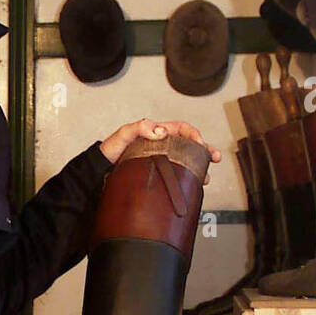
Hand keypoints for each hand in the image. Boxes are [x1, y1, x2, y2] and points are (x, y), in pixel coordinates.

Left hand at [100, 119, 221, 182]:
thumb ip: (139, 128)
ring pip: (185, 162)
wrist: (99, 170)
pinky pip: (176, 176)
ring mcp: (160, 161)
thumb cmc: (110, 149)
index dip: (193, 134)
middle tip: (215, 158)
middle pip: (189, 146)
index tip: (200, 144)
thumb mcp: (123, 134)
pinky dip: (186, 180)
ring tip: (206, 178)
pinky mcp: (158, 175)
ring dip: (199, 168)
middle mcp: (161, 146)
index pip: (182, 129)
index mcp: (157, 133)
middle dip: (205, 151)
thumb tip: (160, 131)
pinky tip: (192, 187)